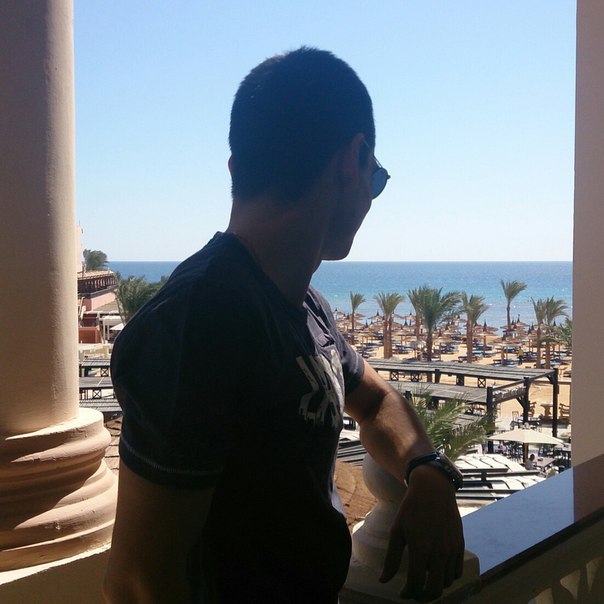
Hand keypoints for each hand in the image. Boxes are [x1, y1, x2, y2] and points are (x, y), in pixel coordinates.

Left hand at [379, 464, 463, 601]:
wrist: (433, 489)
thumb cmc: (411, 509)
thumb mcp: (397, 531)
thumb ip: (391, 558)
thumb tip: (383, 580)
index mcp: (421, 548)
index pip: (416, 583)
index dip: (407, 593)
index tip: (401, 593)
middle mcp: (439, 551)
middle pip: (435, 589)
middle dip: (423, 597)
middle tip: (414, 594)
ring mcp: (452, 549)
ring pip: (447, 582)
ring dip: (435, 587)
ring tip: (424, 582)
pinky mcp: (460, 545)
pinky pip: (457, 571)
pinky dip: (447, 577)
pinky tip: (437, 571)